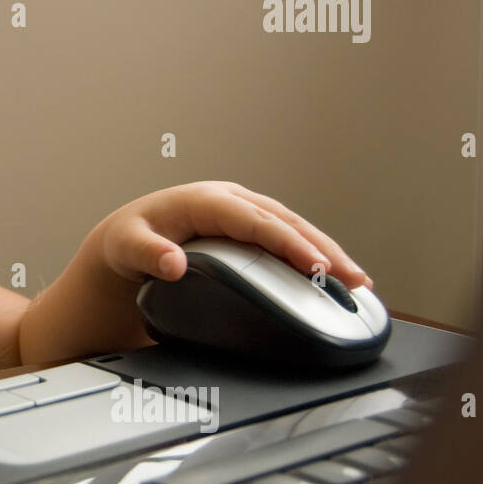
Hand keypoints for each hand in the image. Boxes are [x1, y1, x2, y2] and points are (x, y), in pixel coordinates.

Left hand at [89, 181, 372, 289]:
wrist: (125, 240)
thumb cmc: (128, 240)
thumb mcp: (127, 247)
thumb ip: (148, 254)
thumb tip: (173, 263)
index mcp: (205, 201)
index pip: (256, 222)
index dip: (289, 243)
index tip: (315, 266)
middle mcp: (230, 201)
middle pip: (286, 223)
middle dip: (323, 250)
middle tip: (353, 279)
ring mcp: (242, 214)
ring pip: (294, 229)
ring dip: (327, 253)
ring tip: (357, 282)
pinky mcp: (248, 230)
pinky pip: (287, 239)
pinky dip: (313, 256)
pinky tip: (334, 278)